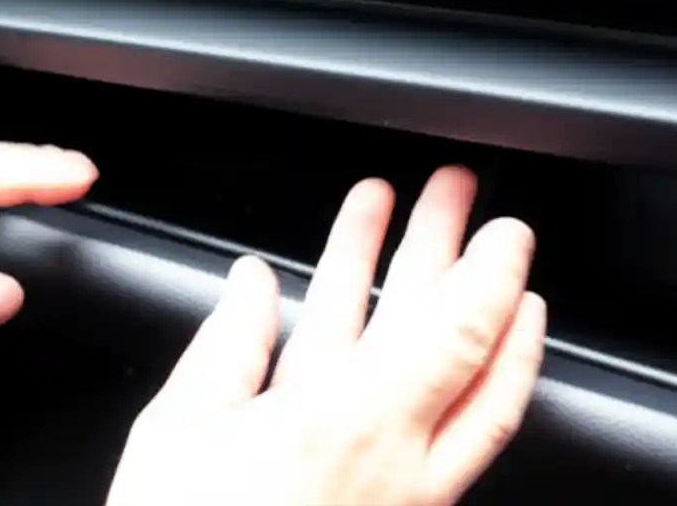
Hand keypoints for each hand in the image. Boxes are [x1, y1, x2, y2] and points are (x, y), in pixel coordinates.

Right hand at [108, 166, 546, 505]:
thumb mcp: (179, 434)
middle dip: (469, 258)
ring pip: (475, 394)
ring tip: (478, 252)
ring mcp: (409, 492)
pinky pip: (460, 441)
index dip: (487, 269)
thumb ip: (227, 347)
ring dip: (483, 317)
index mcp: (340, 423)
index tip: (497, 223)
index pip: (455, 330)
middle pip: (464, 343)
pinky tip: (451, 347)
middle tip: (464, 199)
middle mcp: (394, 459)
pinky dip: (470, 384)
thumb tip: (250, 285)